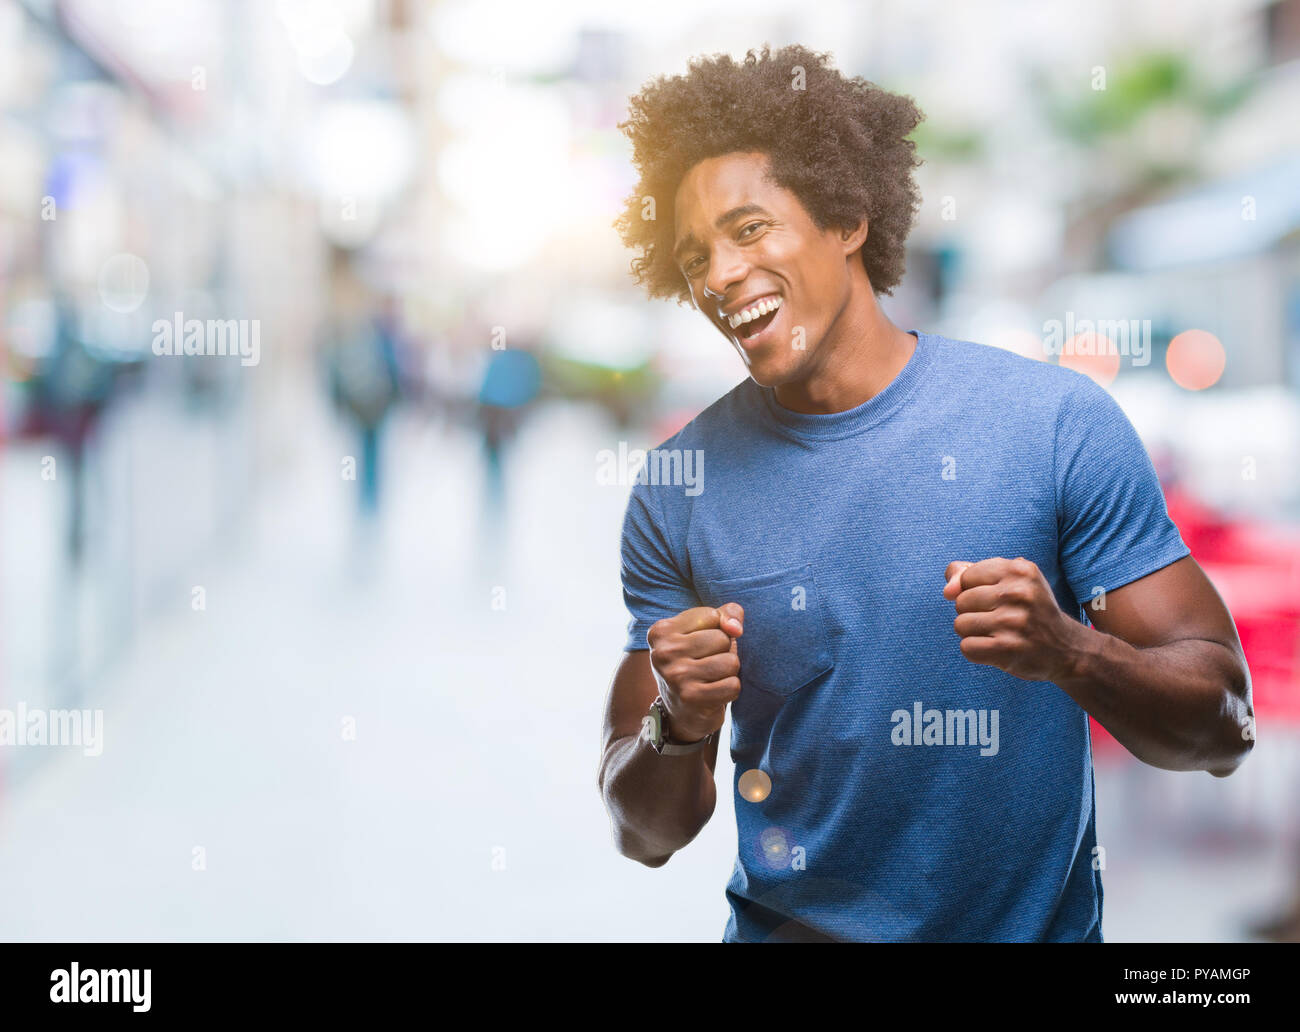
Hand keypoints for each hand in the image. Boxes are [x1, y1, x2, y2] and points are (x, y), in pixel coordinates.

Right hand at [646, 603, 743, 740]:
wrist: (681, 711)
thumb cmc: (697, 661)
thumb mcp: (705, 630)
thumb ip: (727, 613)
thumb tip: (736, 628)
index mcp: (662, 630)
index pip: (713, 615)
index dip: (717, 630)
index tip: (700, 645)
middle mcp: (663, 652)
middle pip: (722, 638)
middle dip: (723, 651)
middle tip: (705, 664)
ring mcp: (676, 676)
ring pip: (731, 662)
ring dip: (729, 671)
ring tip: (711, 678)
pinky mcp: (691, 698)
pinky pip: (733, 685)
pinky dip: (731, 690)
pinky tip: (715, 693)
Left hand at [942, 557, 1087, 682]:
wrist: (1066, 649)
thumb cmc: (1028, 610)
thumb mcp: (1009, 581)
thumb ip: (969, 573)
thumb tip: (947, 589)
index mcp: (1020, 570)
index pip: (966, 577)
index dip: (973, 591)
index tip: (996, 599)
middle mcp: (1018, 593)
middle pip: (960, 601)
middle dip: (972, 613)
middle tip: (1000, 619)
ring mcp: (1013, 622)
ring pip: (960, 624)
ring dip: (972, 633)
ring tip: (997, 634)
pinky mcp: (1007, 649)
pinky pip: (966, 647)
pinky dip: (976, 651)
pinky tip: (996, 649)